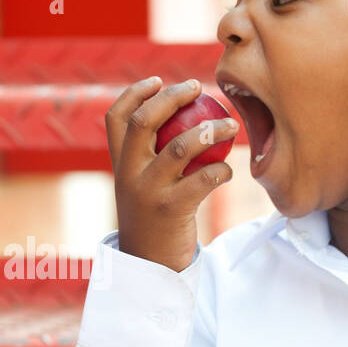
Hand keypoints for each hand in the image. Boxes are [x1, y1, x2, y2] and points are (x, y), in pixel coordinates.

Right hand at [106, 77, 235, 271]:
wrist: (150, 265)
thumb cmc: (153, 217)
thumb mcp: (141, 185)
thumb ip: (150, 156)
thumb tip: (184, 117)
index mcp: (119, 164)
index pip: (116, 117)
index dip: (135, 93)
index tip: (158, 81)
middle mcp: (128, 174)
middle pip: (144, 121)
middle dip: (172, 98)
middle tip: (198, 88)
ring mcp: (148, 191)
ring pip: (180, 147)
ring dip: (210, 129)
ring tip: (231, 124)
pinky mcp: (171, 209)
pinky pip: (203, 179)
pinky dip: (221, 170)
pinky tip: (228, 169)